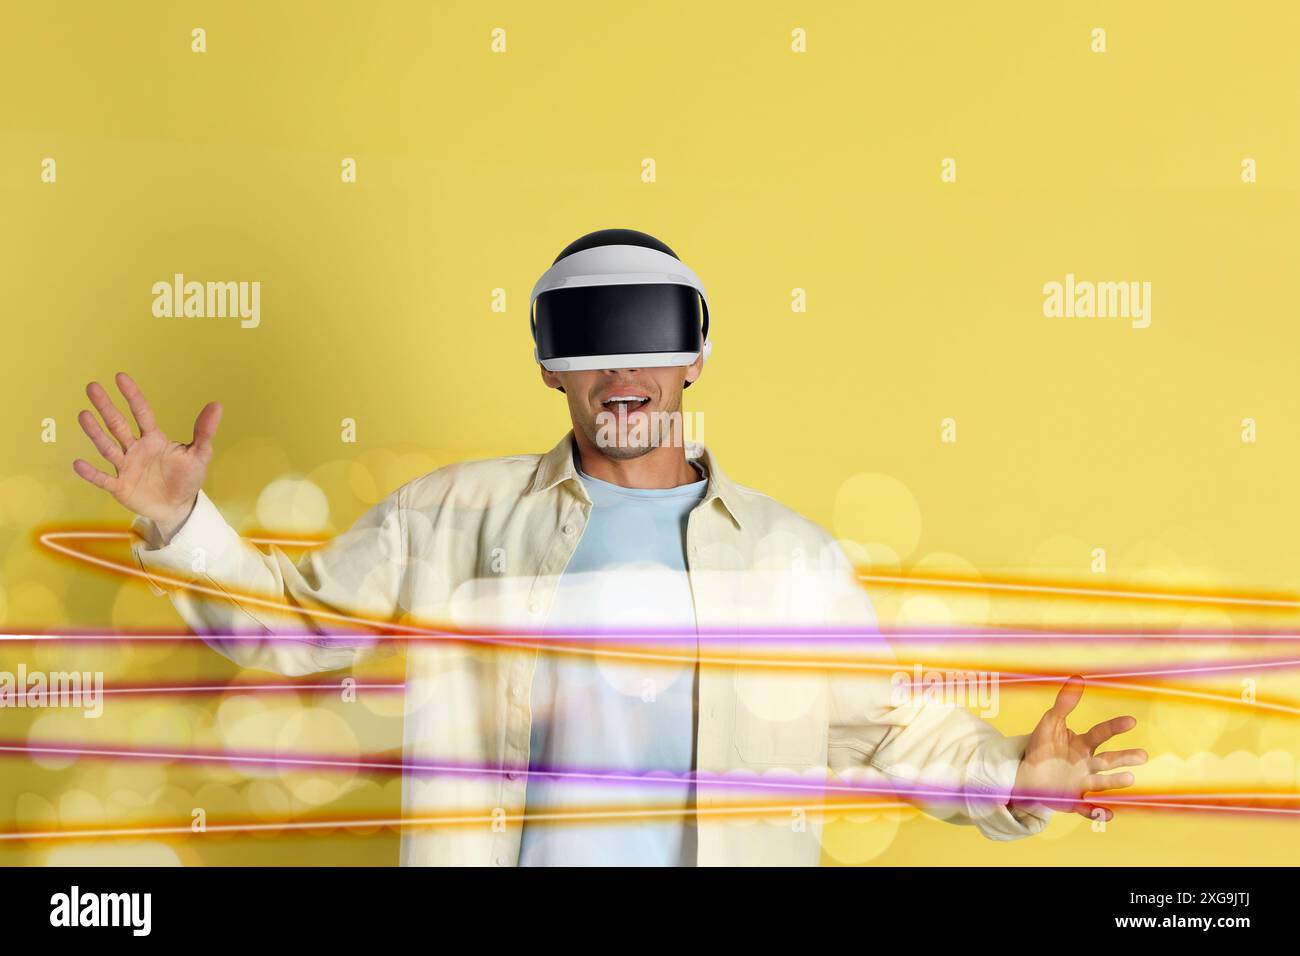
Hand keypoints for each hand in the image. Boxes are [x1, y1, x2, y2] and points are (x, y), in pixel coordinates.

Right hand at [73, 372, 221, 541]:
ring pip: (108, 447)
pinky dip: (91, 473)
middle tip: (92, 387)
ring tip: (83, 414)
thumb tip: (216, 405)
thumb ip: (204, 432)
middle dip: (106, 407)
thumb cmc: (187, 478)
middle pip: (118, 425)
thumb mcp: (200, 455)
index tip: (120, 377)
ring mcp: (126, 467)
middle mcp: (136, 449)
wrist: (178, 507)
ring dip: (95, 432)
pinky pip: (103, 479)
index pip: (142, 413)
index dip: (132, 396)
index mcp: (154, 439)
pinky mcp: (120, 486)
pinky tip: (78, 463)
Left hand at [1009, 675, 1146, 821]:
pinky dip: (1097, 812)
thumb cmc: (1042, 748)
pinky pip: (1086, 808)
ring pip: (1101, 782)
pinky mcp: (1072, 801)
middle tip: (1142, 756)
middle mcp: (1087, 764)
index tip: (1130, 721)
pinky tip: (1107, 815)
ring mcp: (1081, 783)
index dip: (1114, 727)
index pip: (1100, 734)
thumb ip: (1063, 704)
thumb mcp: (1049, 723)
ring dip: (1114, 781)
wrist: (1026, 775)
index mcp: (1082, 745)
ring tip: (1130, 779)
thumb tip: (1077, 679)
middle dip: (1125, 758)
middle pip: (1108, 760)